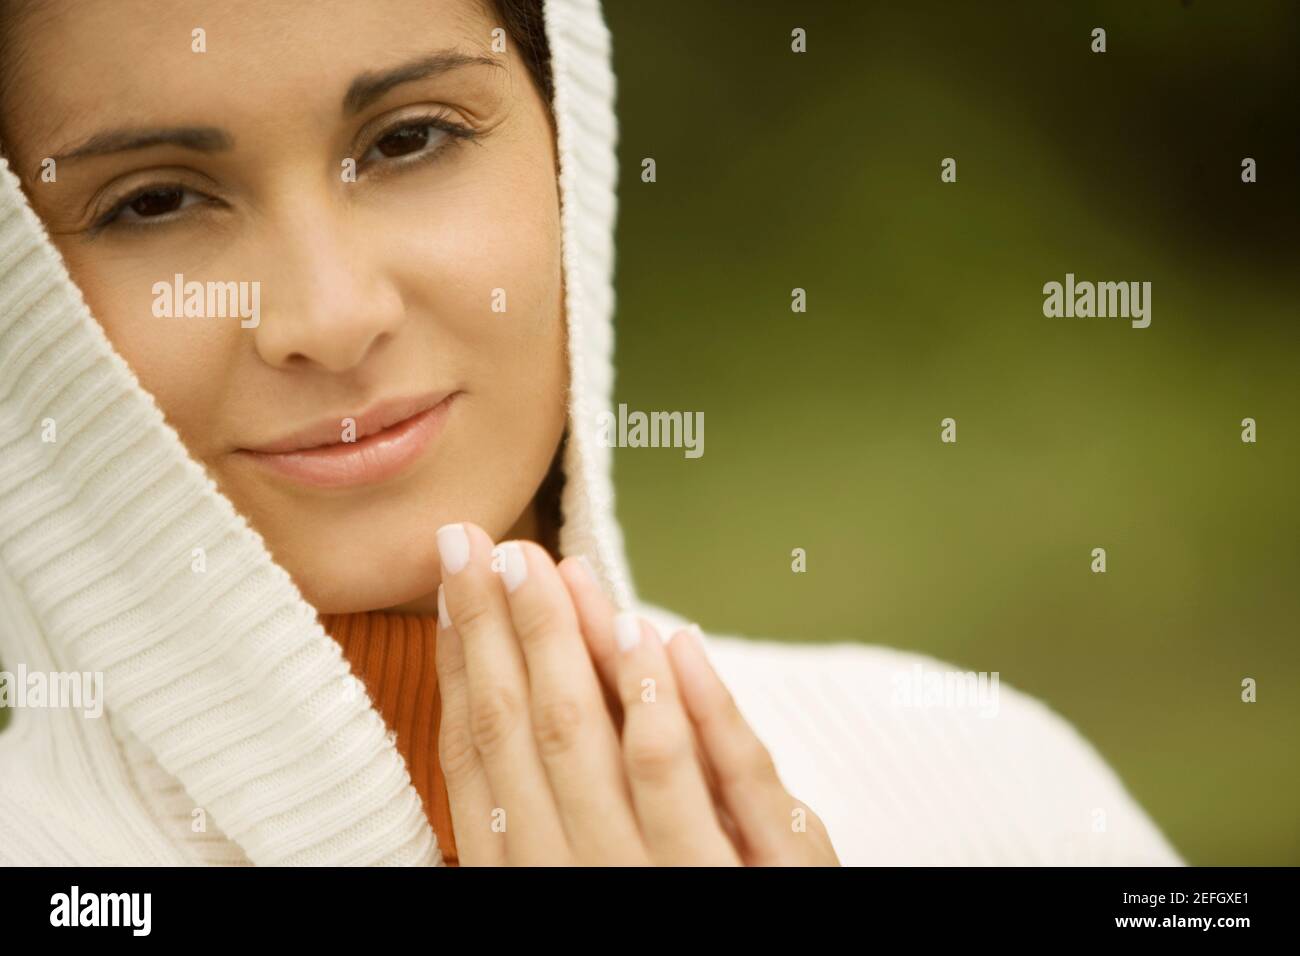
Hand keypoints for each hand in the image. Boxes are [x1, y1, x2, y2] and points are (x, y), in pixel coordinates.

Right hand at [432, 521, 839, 865]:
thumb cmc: (636, 915)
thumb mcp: (567, 882)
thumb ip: (538, 817)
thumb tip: (495, 703)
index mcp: (531, 879)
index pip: (485, 757)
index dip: (463, 664)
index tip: (451, 583)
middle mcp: (588, 880)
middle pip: (537, 738)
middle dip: (508, 633)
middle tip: (488, 545)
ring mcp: (678, 881)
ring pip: (623, 751)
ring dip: (590, 652)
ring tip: (567, 572)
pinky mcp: (762, 882)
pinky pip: (731, 787)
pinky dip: (697, 711)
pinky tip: (670, 638)